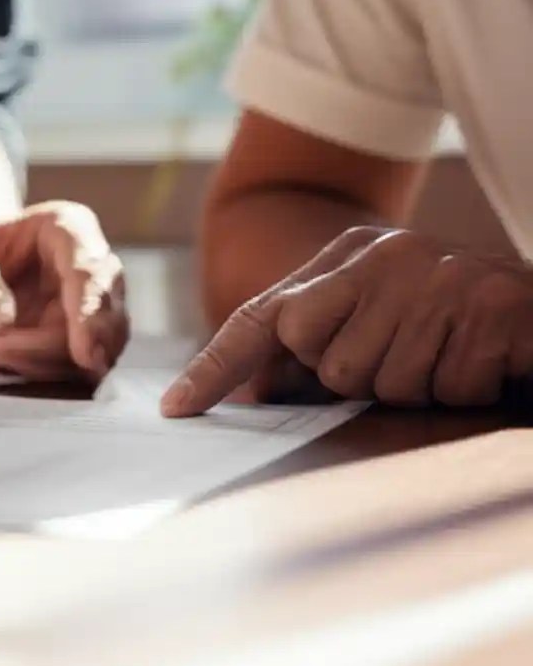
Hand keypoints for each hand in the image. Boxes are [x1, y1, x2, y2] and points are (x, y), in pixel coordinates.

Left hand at [0, 201, 127, 379]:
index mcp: (66, 228)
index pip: (91, 268)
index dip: (91, 311)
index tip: (84, 353)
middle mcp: (91, 267)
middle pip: (102, 319)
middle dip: (52, 347)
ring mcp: (91, 308)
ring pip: (95, 352)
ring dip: (43, 363)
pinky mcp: (81, 343)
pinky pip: (79, 371)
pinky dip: (43, 373)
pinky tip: (5, 359)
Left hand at [162, 227, 532, 416]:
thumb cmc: (449, 316)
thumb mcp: (377, 316)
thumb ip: (318, 343)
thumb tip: (255, 391)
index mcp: (345, 255)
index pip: (261, 317)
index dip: (216, 367)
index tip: (175, 410)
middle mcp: (385, 256)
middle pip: (325, 361)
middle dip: (362, 379)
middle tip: (409, 356)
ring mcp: (439, 274)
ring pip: (386, 381)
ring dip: (419, 386)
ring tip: (450, 355)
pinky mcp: (490, 301)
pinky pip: (448, 385)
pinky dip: (468, 387)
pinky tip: (484, 360)